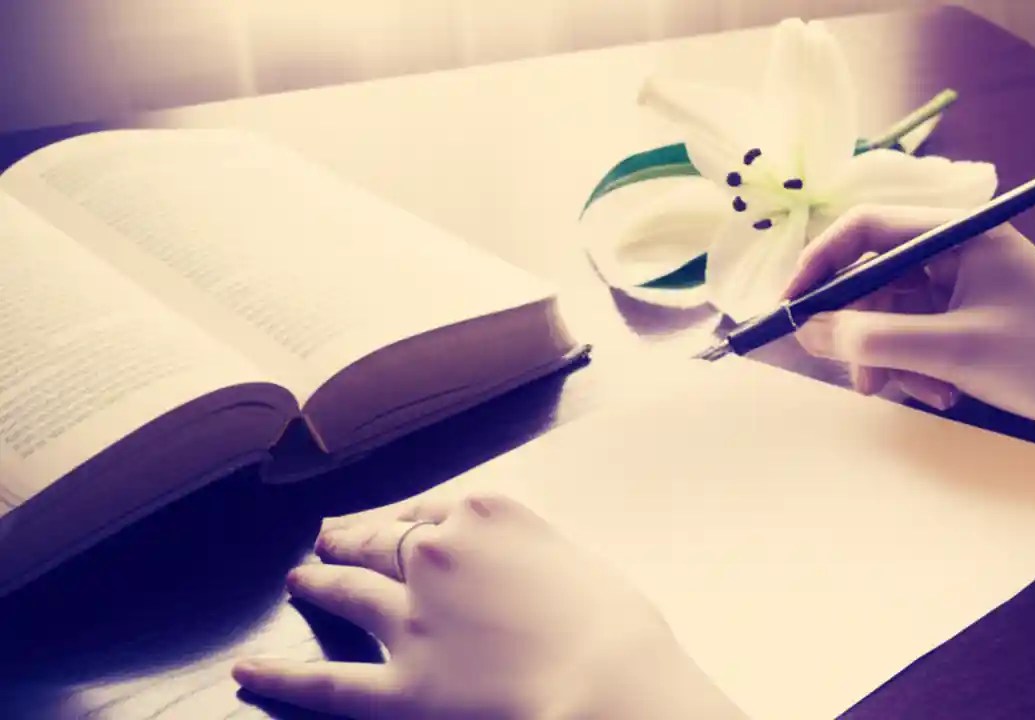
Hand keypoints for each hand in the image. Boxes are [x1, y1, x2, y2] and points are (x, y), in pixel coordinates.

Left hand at [232, 493, 745, 719]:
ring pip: (348, 591)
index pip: (428, 510)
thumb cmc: (616, 627)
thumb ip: (524, 555)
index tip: (392, 524)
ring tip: (300, 579)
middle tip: (330, 538)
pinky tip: (248, 671)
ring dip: (319, 582)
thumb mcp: (575, 562)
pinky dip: (281, 677)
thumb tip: (511, 573)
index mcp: (485, 513)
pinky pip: (327, 682)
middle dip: (351, 538)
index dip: (404, 521)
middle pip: (379, 540)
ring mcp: (411, 617)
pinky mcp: (400, 686)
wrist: (609, 683)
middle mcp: (437, 553)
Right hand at [786, 204, 1034, 444]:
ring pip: (892, 316)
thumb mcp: (954, 350)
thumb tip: (807, 331)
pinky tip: (945, 396)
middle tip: (853, 374)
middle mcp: (958, 253)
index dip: (821, 264)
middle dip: (861, 329)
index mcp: (959, 233)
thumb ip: (874, 338)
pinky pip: (917, 340)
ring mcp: (964, 290)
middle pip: (874, 279)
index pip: (866, 229)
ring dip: (892, 358)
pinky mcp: (971, 326)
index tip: (791, 308)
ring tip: (917, 395)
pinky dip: (917, 369)